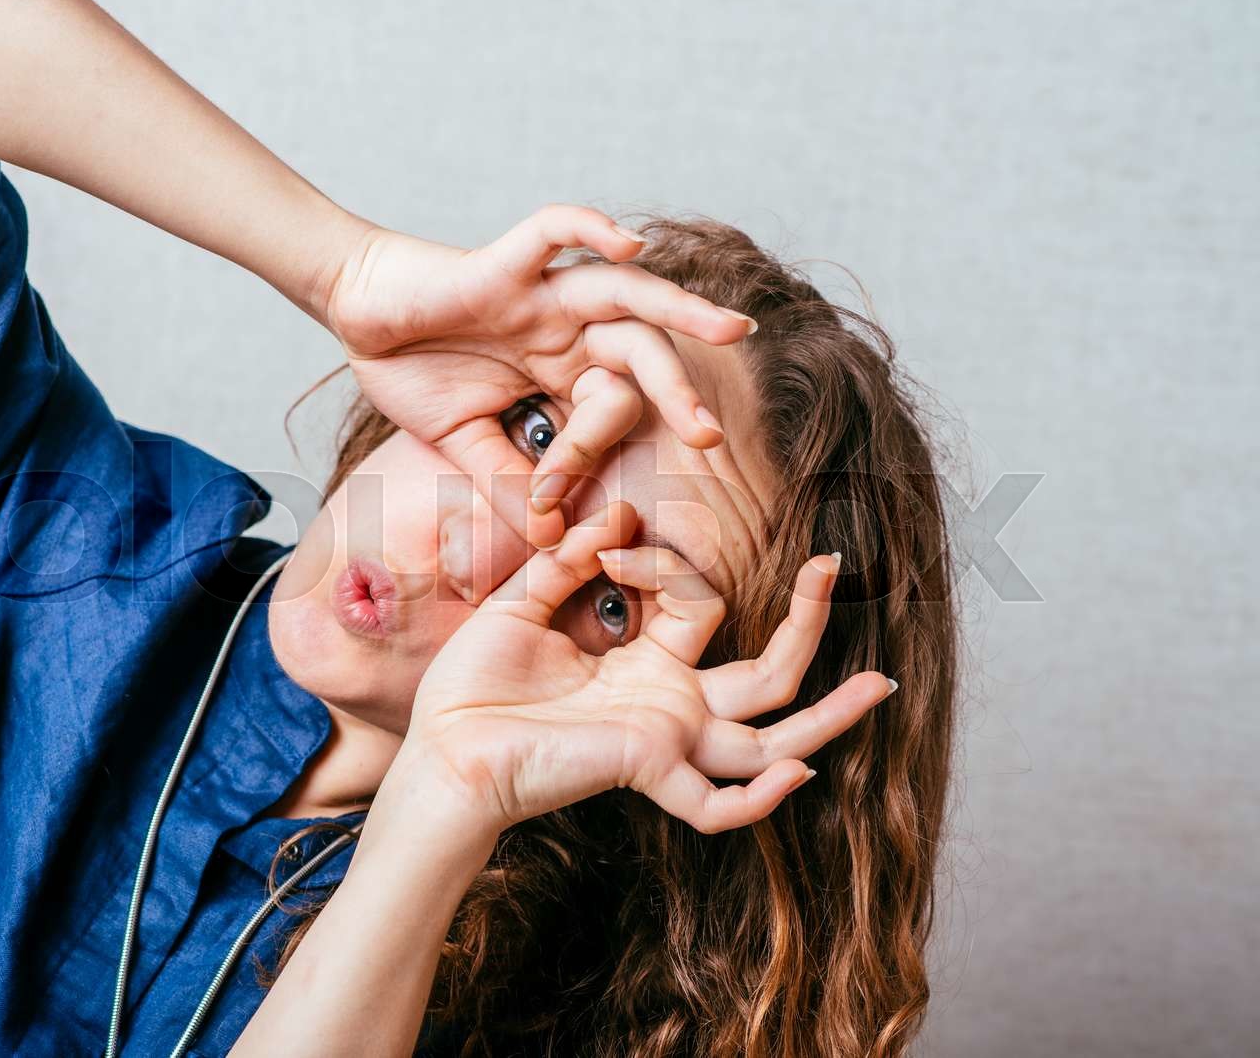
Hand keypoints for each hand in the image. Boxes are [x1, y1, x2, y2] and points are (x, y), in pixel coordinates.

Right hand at [323, 205, 756, 546]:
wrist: (357, 313)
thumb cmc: (413, 370)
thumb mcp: (462, 442)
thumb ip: (507, 482)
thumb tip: (549, 541)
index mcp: (563, 373)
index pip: (608, 411)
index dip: (590, 458)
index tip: (563, 505)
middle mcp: (566, 331)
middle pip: (642, 352)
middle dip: (681, 391)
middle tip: (712, 439)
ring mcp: (541, 294)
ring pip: (625, 292)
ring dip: (680, 308)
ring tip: (733, 328)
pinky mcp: (504, 264)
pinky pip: (554, 231)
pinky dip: (592, 228)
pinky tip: (629, 245)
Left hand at [396, 500, 896, 838]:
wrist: (440, 746)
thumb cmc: (474, 685)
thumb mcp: (523, 603)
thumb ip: (571, 559)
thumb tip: (620, 515)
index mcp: (644, 662)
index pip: (701, 603)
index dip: (666, 562)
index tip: (609, 542)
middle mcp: (669, 703)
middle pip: (768, 674)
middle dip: (809, 624)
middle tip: (835, 566)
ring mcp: (666, 740)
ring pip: (771, 738)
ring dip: (829, 716)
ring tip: (881, 684)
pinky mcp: (646, 771)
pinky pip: (714, 804)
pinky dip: (756, 801)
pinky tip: (797, 776)